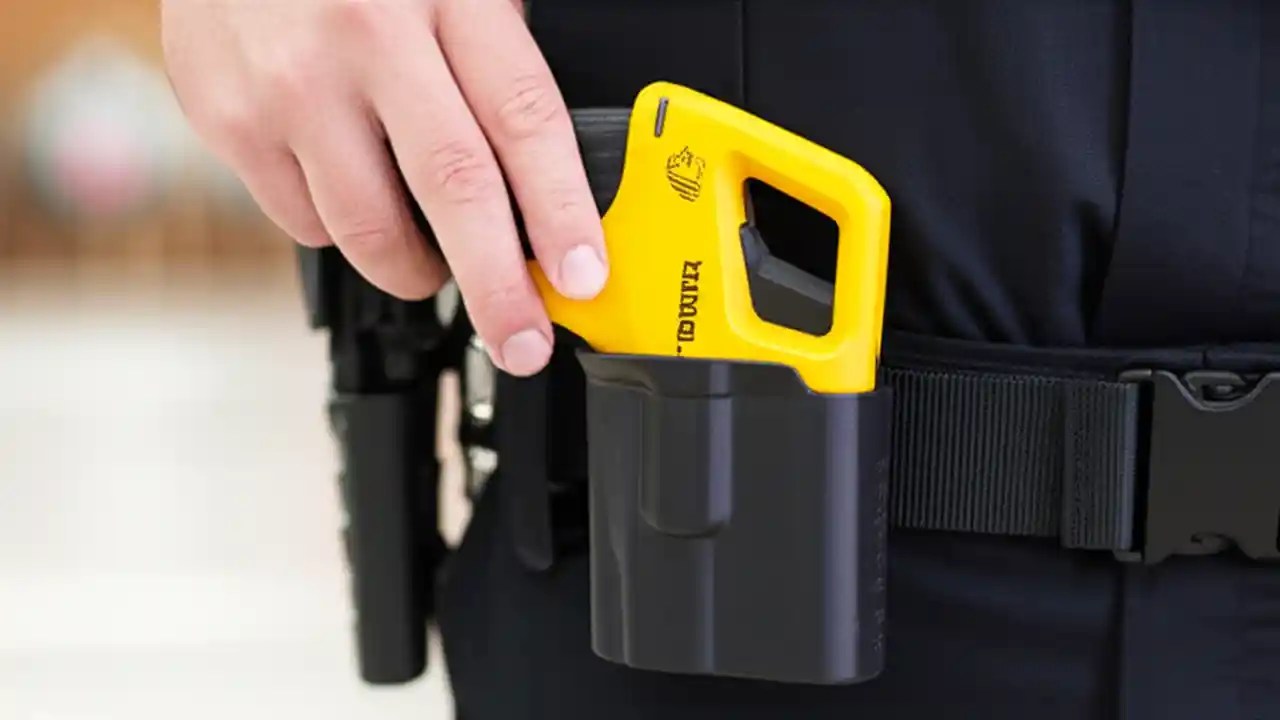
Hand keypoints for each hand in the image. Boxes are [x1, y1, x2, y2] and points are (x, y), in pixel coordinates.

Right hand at [162, 0, 607, 375]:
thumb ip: (496, 56)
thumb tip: (550, 180)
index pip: (523, 119)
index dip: (562, 211)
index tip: (583, 276)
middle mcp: (365, 36)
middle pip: (455, 191)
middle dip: (498, 289)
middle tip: (523, 343)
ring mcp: (289, 83)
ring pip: (370, 230)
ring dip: (416, 269)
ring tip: (432, 259)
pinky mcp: (227, 119)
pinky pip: (305, 222)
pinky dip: (343, 229)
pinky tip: (350, 187)